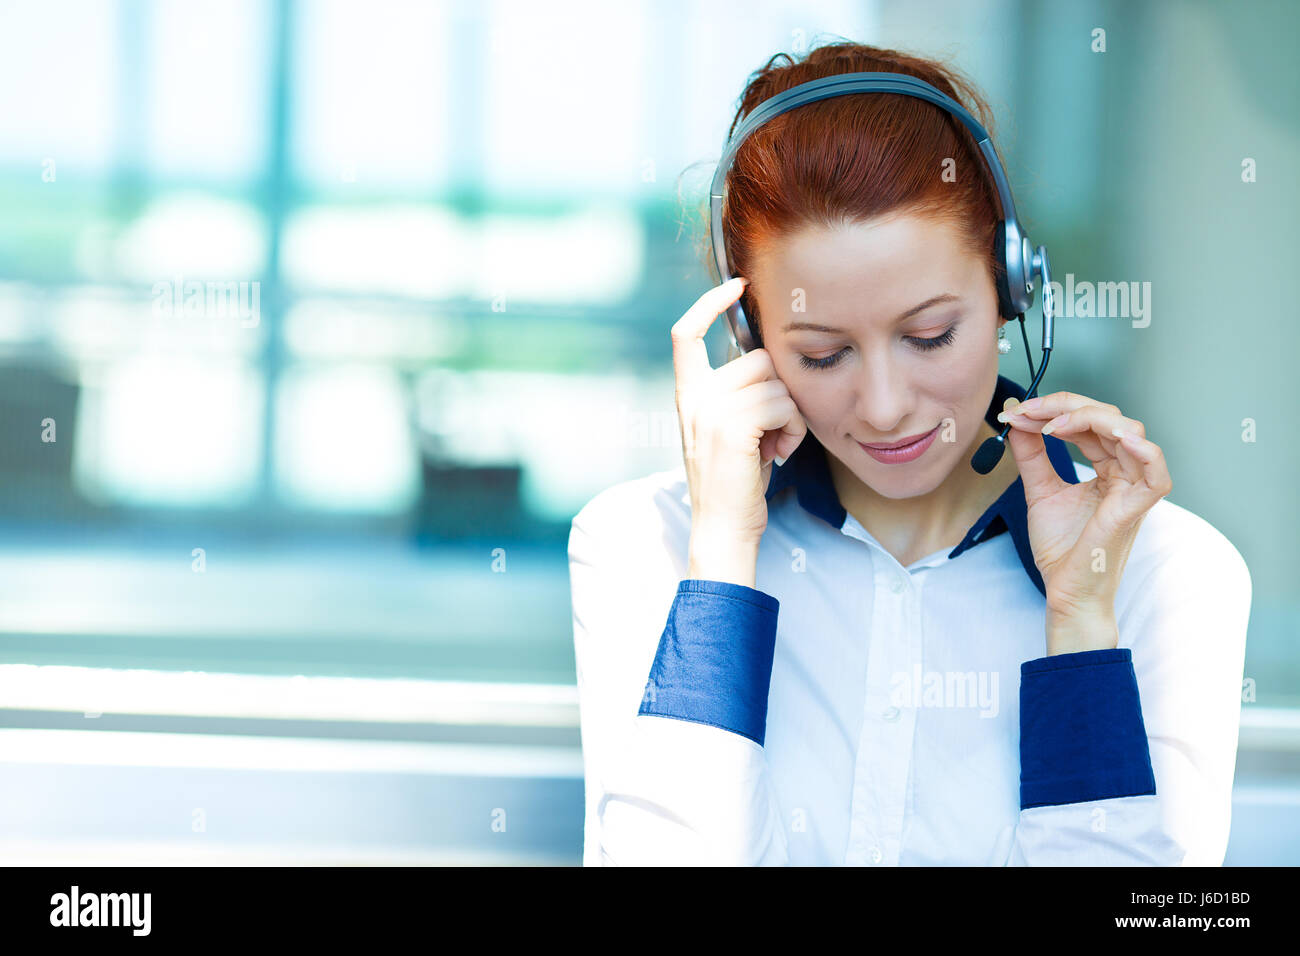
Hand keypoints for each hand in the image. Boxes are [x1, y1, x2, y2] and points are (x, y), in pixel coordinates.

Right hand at [671, 277, 808, 573]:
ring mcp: (710, 411)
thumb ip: (739, 394)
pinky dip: (793, 430)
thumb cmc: (736, 485)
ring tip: (776, 446)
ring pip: (775, 383)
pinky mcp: (732, 428)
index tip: (737, 285)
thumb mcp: (731, 431)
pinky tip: (779, 454)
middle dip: (779, 391)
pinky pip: (782, 405)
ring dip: (790, 415)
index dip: (710, 303)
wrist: (723, 529)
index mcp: (689, 395)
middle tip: (775, 431)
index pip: (687, 334)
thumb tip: (770, 361)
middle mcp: (694, 398)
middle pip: (756, 359)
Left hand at [996, 391, 1172, 646]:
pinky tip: (1115, 436)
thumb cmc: (1061, 549)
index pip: (1090, 422)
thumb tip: (1018, 419)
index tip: (1019, 411)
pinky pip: (1156, 474)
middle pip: (1110, 418)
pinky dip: (1142, 450)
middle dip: (1066, 406)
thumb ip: (1031, 454)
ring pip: (1130, 433)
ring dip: (1089, 418)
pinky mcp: (1136, 509)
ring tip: (1051, 425)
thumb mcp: (1040, 490)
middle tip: (1028, 411)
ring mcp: (1133, 490)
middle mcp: (1125, 474)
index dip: (1056, 409)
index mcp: (1108, 468)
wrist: (1065, 591)